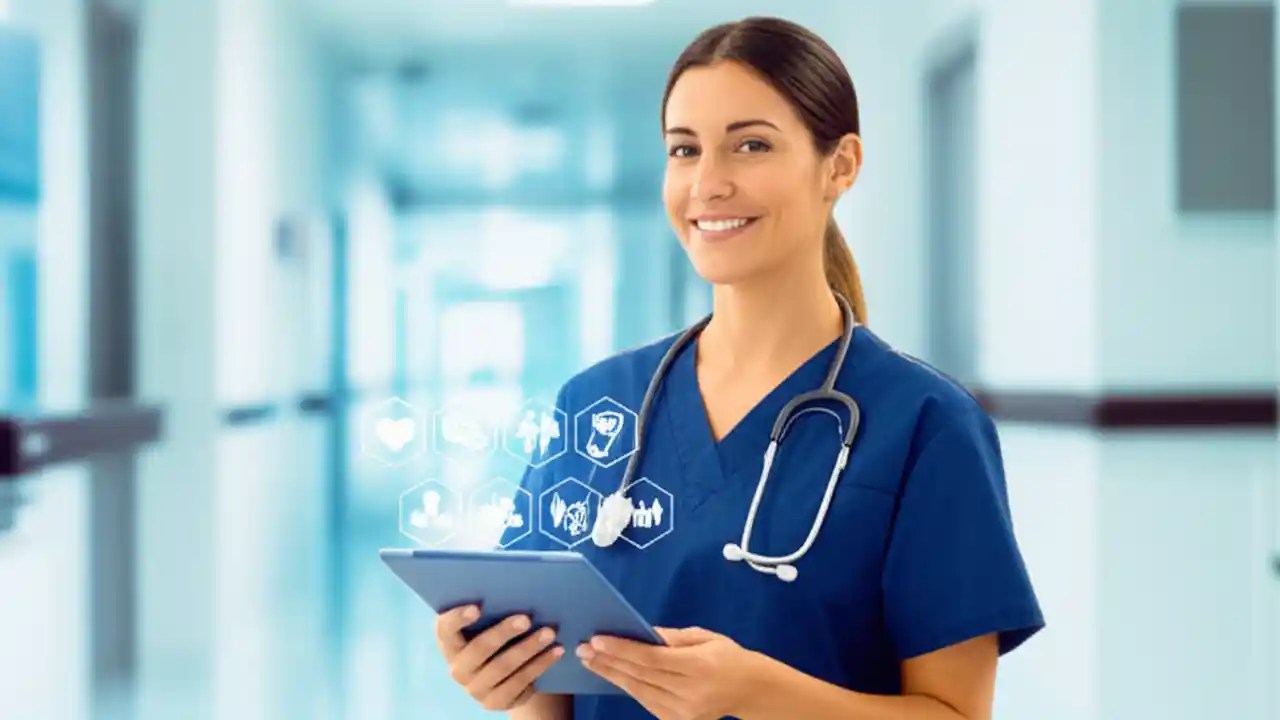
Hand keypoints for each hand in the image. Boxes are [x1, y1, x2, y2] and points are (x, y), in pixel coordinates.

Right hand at [434, 605, 563, 711]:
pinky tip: (556, 651)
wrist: (507, 675)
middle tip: (526, 618)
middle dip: (503, 633)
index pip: (444, 630)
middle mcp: (458, 668)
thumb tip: (515, 580)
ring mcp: (475, 689)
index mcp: (450, 643)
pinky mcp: (496, 702)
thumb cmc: (497, 635)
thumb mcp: (490, 623)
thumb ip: (493, 607)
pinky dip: (540, 665)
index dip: (457, 619)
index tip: (477, 607)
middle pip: (478, 650)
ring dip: (528, 648)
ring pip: (502, 668)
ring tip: (550, 633)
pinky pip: (520, 684)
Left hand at [578, 626, 764, 719]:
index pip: (652, 658)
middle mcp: (690, 693)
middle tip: (583, 648)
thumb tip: (641, 631)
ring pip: (639, 692)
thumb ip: (673, 637)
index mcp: (699, 667)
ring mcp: (683, 712)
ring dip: (611, 675)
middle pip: (641, 676)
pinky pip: (646, 702)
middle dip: (609, 661)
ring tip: (590, 660)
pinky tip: (612, 674)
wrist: (751, 690)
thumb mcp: (706, 637)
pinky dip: (627, 687)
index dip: (623, 649)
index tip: (598, 640)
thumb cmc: (729, 657)